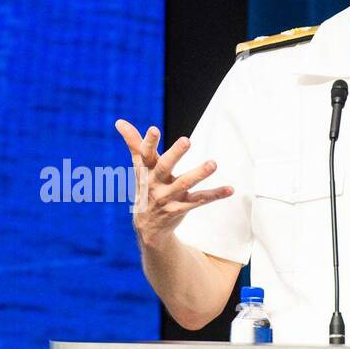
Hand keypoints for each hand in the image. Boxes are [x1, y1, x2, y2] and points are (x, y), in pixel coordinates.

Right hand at [114, 119, 232, 248]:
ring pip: (184, 184)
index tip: (153, 129)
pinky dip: (215, 195)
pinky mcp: (181, 208)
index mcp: (145, 171)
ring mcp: (168, 197)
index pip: (145, 155)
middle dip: (175, 154)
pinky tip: (230, 189)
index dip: (148, 142)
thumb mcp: (139, 167)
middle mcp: (155, 184)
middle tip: (186, 140)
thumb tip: (119, 122)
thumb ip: (134, 143)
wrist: (147, 226)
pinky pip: (199, 201)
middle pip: (164, 167)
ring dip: (199, 174)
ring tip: (213, 164)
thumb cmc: (145, 188)